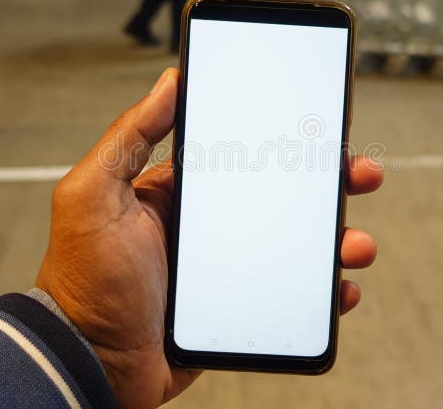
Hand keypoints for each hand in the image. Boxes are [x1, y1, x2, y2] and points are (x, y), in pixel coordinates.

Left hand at [36, 68, 382, 408]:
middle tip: (359, 174)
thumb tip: (169, 81)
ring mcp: (228, 268)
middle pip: (281, 195)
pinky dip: (323, 290)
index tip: (319, 127)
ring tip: (355, 242)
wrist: (90, 361)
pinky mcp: (239, 307)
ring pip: (296, 245)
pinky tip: (341, 286)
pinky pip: (292, 294)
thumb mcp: (93, 194)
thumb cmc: (83, 281)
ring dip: (335, 238)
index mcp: (179, 193)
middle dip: (325, 183)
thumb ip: (130, 136)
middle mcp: (209, 225)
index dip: (283, 139)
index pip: (243, 154)